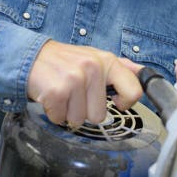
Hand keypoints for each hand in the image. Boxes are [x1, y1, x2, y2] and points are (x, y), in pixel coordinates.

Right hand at [26, 40, 142, 126]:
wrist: (32, 56)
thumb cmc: (66, 61)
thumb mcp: (95, 57)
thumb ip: (120, 67)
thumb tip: (144, 74)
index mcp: (108, 61)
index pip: (134, 91)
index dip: (125, 104)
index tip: (116, 102)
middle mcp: (93, 68)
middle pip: (100, 115)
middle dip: (85, 109)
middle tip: (75, 93)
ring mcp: (75, 80)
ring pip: (79, 120)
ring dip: (68, 112)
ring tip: (63, 93)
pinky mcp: (57, 91)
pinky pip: (61, 119)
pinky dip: (54, 113)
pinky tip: (52, 97)